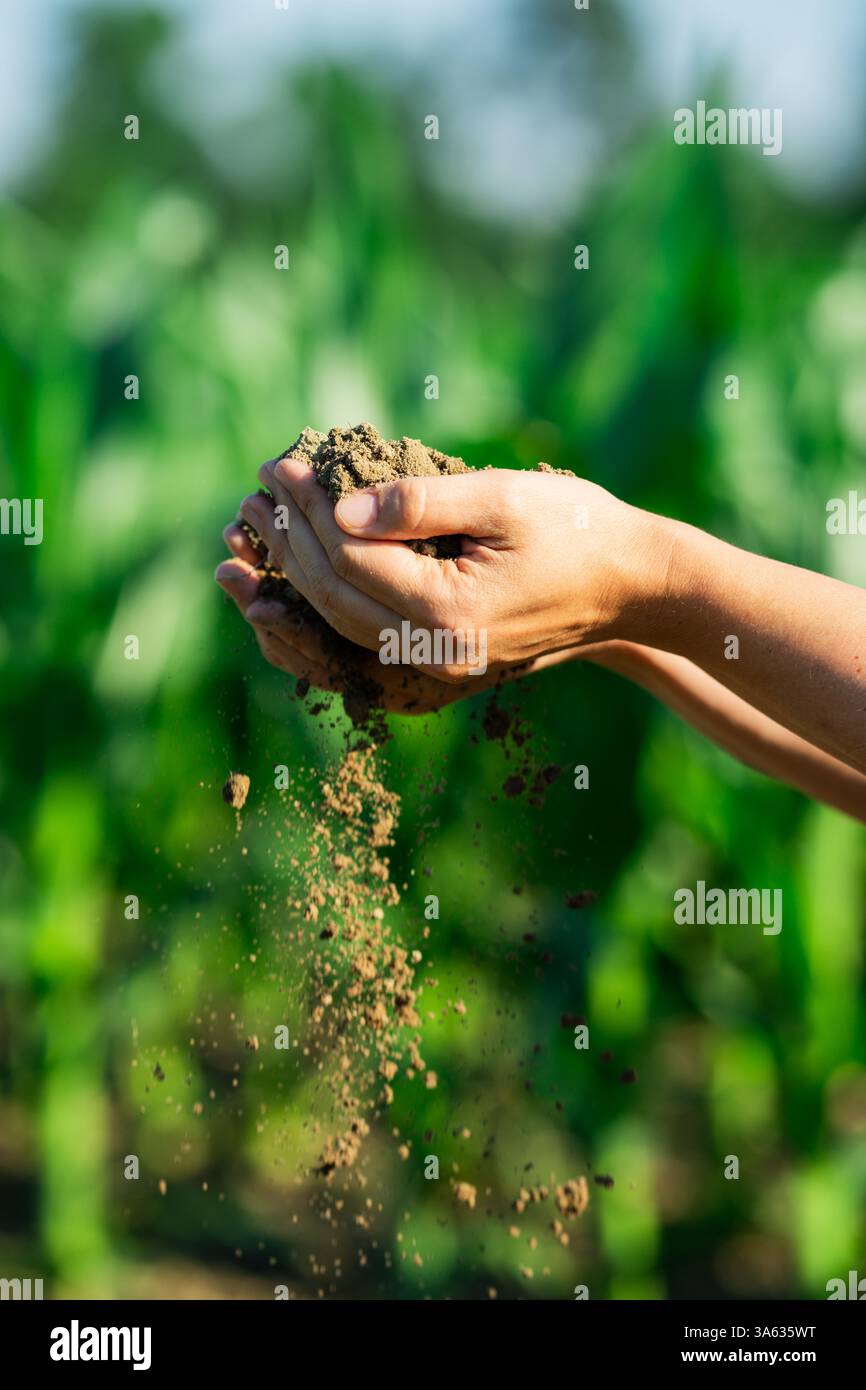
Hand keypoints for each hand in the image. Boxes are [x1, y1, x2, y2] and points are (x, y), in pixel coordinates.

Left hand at [239, 456, 671, 681]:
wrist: (632, 588)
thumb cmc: (579, 529)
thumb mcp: (503, 498)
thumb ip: (420, 504)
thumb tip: (341, 508)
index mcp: (449, 613)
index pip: (351, 559)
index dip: (308, 510)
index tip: (279, 466)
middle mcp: (436, 652)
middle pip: (334, 598)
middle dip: (290, 542)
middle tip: (259, 493)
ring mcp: (439, 666)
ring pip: (341, 627)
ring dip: (293, 582)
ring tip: (253, 540)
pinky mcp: (442, 663)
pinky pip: (364, 643)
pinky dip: (324, 613)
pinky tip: (293, 588)